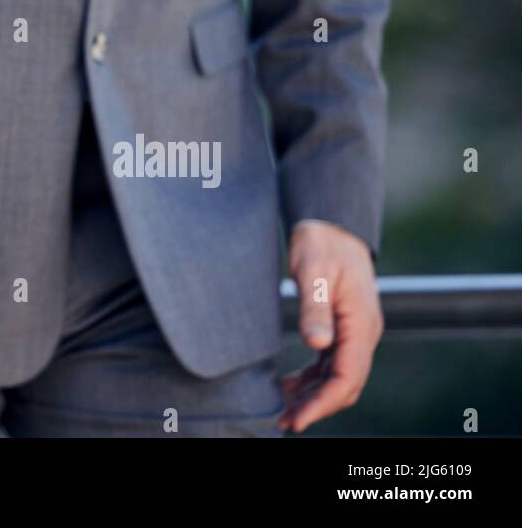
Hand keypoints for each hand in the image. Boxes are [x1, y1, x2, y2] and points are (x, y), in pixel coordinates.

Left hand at [279, 219, 383, 432]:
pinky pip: (332, 363)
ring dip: (314, 396)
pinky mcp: (343, 328)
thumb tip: (318, 345)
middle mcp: (363, 333)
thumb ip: (314, 307)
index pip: (347, 376)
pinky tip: (291, 385)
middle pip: (345, 384)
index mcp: (361, 323)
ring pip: (339, 377)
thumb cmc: (320, 243)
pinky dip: (314, 379)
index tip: (297, 419)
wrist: (330, 224)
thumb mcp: (312, 270)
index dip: (323, 403)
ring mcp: (355, 331)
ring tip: (284, 411)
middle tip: (284, 422)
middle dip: (317, 407)